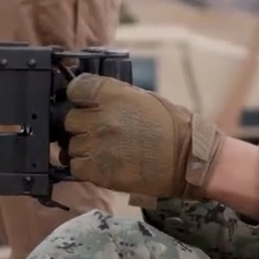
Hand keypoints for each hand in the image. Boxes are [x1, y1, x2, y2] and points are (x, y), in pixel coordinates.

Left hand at [62, 74, 225, 198]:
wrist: (189, 160)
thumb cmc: (172, 127)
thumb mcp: (143, 98)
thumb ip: (114, 97)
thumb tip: (93, 100)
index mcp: (111, 94)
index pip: (75, 88)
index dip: (79, 97)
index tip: (84, 104)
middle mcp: (99, 117)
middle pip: (70, 120)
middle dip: (81, 126)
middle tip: (99, 132)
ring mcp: (96, 144)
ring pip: (71, 145)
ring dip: (83, 149)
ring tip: (105, 152)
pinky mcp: (97, 170)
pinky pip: (76, 167)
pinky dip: (86, 167)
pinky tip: (102, 165)